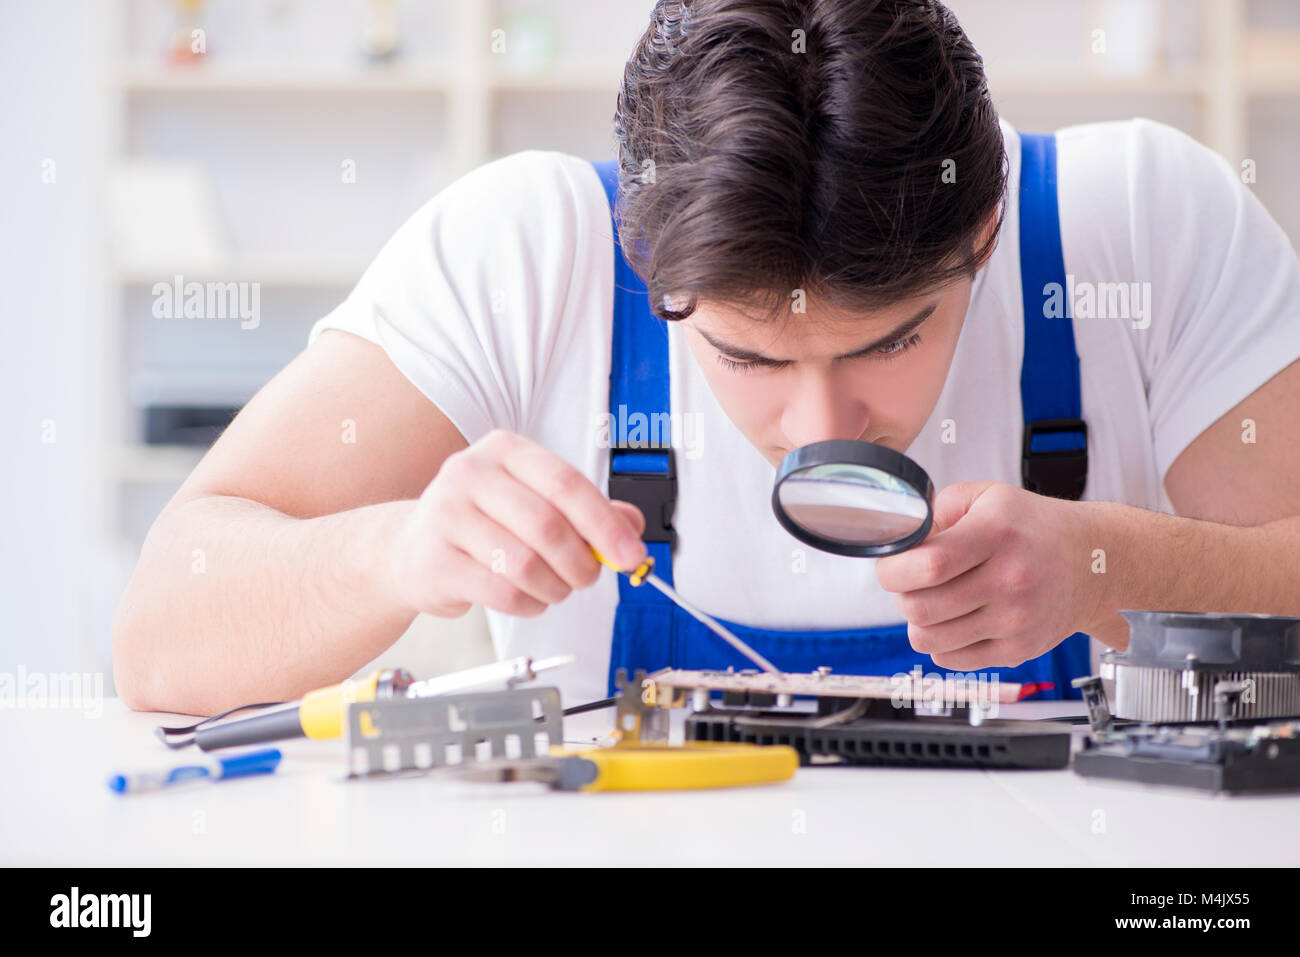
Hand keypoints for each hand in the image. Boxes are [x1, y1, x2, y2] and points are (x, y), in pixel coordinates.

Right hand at [386, 429, 646, 617]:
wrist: (410, 550)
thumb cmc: (480, 523)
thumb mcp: (533, 501)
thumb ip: (586, 511)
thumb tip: (631, 528)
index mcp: (505, 450)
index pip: (566, 483)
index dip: (605, 523)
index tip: (630, 553)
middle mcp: (471, 473)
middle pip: (547, 526)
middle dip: (581, 563)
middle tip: (588, 576)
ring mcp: (446, 515)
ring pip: (524, 563)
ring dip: (555, 587)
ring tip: (556, 588)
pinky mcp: (435, 560)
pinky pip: (501, 592)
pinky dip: (529, 603)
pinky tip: (529, 598)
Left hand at [873, 480, 1102, 670]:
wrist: (1093, 562)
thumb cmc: (1032, 528)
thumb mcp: (985, 497)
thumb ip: (934, 512)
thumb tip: (898, 543)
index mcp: (996, 534)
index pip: (926, 565)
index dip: (893, 569)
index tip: (892, 565)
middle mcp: (1009, 579)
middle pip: (920, 608)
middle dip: (901, 595)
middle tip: (912, 583)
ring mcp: (1015, 620)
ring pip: (928, 639)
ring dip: (919, 622)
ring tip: (935, 601)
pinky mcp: (1019, 650)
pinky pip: (950, 660)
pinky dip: (941, 643)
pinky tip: (957, 620)